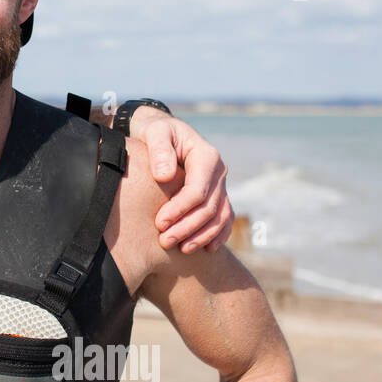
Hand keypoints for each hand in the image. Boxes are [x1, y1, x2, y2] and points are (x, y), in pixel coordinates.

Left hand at [127, 106, 232, 252]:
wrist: (163, 132)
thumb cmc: (157, 132)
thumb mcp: (156, 133)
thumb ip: (160, 150)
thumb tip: (165, 176)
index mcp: (206, 156)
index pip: (198, 190)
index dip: (180, 209)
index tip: (160, 223)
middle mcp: (219, 172)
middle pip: (209, 207)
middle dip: (187, 227)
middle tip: (164, 241)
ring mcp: (220, 185)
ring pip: (219, 216)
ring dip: (202, 236)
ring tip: (181, 249)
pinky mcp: (217, 195)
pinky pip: (225, 218)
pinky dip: (218, 235)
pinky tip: (206, 249)